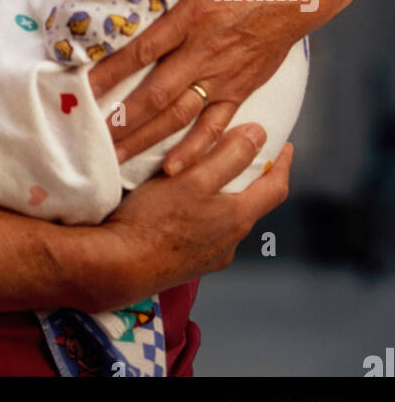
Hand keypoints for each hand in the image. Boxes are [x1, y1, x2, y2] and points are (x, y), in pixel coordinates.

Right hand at [76, 127, 292, 313]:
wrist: (118, 266)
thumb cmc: (154, 218)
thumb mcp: (192, 177)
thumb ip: (228, 156)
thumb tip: (260, 135)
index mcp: (238, 218)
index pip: (276, 188)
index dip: (283, 163)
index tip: (284, 145)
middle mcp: (231, 242)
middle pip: (252, 203)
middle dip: (251, 178)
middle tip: (242, 153)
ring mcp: (210, 257)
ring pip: (227, 219)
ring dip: (224, 197)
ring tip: (206, 176)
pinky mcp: (188, 265)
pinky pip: (206, 234)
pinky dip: (204, 214)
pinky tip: (182, 207)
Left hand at [89, 0, 301, 173]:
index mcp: (189, 17)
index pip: (139, 51)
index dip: (108, 71)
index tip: (81, 87)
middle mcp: (202, 52)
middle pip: (154, 94)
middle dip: (120, 119)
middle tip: (89, 138)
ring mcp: (222, 76)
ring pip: (177, 115)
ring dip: (145, 138)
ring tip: (116, 156)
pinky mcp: (240, 90)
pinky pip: (215, 126)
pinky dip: (194, 149)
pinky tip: (172, 168)